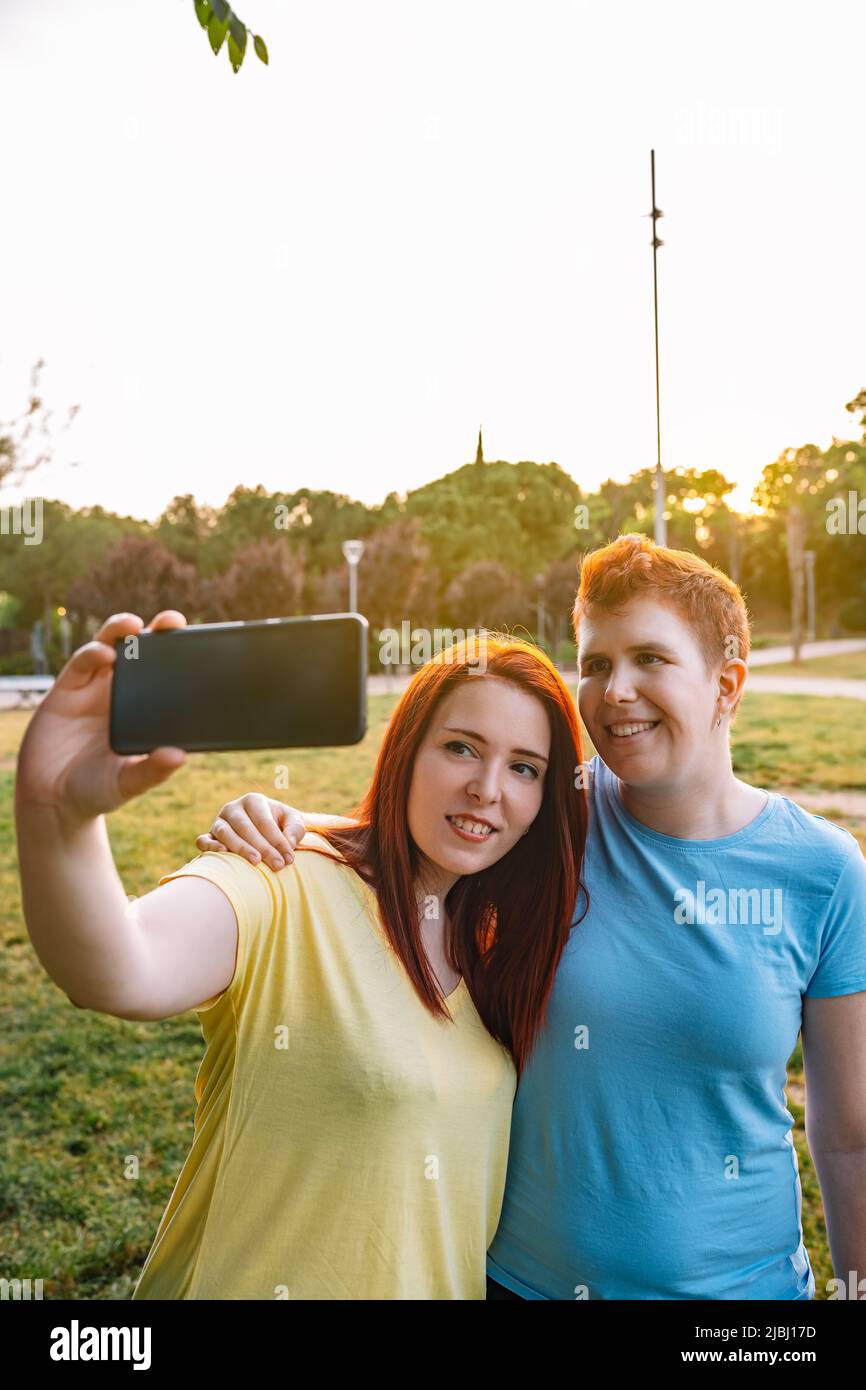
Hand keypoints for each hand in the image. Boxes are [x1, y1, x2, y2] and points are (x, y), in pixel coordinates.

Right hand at [15, 610, 188, 825]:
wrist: (52, 799)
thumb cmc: (97, 790)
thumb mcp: (127, 783)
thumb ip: (151, 772)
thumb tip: (179, 756)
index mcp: (146, 711)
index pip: (169, 676)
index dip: (183, 657)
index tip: (203, 643)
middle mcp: (124, 694)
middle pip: (144, 652)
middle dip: (158, 632)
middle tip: (172, 622)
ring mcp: (95, 688)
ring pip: (112, 647)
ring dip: (122, 631)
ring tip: (134, 625)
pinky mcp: (67, 689)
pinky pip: (82, 663)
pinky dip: (92, 653)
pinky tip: (104, 655)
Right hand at [195, 793, 305, 869]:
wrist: (265, 831)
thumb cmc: (281, 825)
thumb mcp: (293, 822)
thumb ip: (295, 829)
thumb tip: (288, 843)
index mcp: (253, 800)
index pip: (264, 821)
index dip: (277, 840)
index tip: (289, 859)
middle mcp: (233, 808)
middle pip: (245, 827)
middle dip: (263, 847)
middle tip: (277, 865)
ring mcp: (219, 821)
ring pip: (225, 833)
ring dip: (240, 848)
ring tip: (256, 862)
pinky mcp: (209, 836)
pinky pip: (204, 840)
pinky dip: (210, 846)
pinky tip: (224, 852)